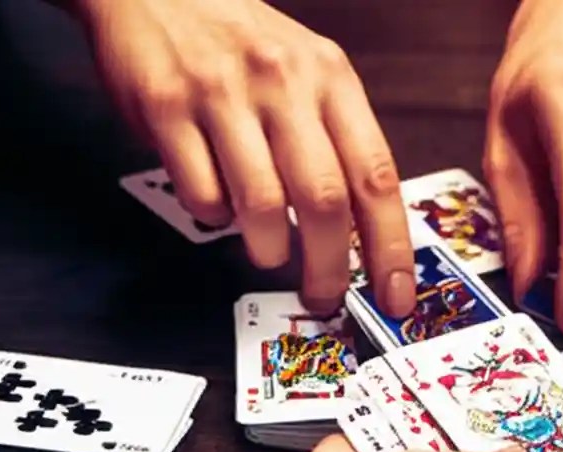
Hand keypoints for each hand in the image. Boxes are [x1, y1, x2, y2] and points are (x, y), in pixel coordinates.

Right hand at [75, 0, 414, 315]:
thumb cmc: (242, 43)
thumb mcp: (308, 71)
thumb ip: (336, 139)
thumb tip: (364, 231)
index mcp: (330, 78)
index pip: (377, 176)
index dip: (391, 246)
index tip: (396, 296)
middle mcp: (283, 82)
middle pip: (324, 201)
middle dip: (330, 267)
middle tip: (325, 297)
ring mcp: (223, 94)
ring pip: (262, 206)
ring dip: (269, 249)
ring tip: (268, 252)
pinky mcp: (166, 108)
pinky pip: (202, 194)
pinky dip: (214, 217)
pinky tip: (217, 200)